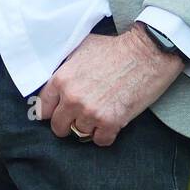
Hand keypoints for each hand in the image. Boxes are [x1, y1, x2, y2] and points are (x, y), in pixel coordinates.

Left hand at [35, 24, 184, 146]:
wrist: (146, 53)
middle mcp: (72, 98)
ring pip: (80, 134)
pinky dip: (105, 134)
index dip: (51, 110)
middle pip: (58, 127)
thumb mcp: (80, 48)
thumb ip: (64, 67)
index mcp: (62, 79)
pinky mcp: (111, 122)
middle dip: (67, 123)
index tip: (58, 111)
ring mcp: (91, 112)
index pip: (43, 108)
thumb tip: (53, 80)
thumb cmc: (114, 48)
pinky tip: (110, 121)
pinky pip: (100, 141)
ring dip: (89, 127)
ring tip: (99, 114)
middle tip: (79, 116)